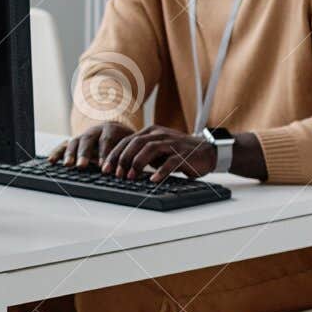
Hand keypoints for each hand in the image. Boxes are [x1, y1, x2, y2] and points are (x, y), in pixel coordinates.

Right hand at [49, 121, 134, 170]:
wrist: (118, 131)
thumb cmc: (127, 143)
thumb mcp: (133, 145)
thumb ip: (134, 155)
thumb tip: (138, 170)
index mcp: (111, 129)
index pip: (107, 140)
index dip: (105, 154)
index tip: (104, 168)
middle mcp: (95, 131)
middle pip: (88, 140)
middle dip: (84, 154)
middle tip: (82, 166)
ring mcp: (83, 136)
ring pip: (75, 142)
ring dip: (70, 154)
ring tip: (68, 165)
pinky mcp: (75, 142)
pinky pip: (64, 145)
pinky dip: (57, 152)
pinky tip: (52, 161)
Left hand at [99, 125, 215, 181]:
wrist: (206, 152)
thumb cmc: (177, 153)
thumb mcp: (156, 151)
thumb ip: (141, 154)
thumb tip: (120, 168)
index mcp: (150, 132)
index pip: (127, 141)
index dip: (114, 155)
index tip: (105, 168)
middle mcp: (159, 135)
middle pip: (136, 143)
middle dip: (123, 158)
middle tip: (116, 174)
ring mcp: (172, 143)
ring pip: (150, 149)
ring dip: (138, 163)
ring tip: (131, 177)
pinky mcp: (184, 154)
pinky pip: (171, 161)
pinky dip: (161, 170)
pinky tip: (153, 179)